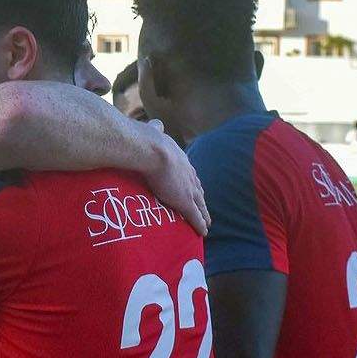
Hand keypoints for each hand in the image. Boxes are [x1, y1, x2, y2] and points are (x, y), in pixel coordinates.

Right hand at [143, 120, 209, 235]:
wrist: (152, 150)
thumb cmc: (149, 140)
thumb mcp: (155, 132)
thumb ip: (156, 130)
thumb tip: (155, 125)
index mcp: (181, 160)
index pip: (190, 175)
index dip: (192, 183)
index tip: (194, 189)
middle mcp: (189, 175)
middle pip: (198, 190)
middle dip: (201, 200)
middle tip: (204, 208)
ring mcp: (188, 189)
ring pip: (200, 206)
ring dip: (204, 215)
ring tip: (207, 223)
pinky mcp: (185, 202)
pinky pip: (195, 216)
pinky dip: (200, 225)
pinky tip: (204, 232)